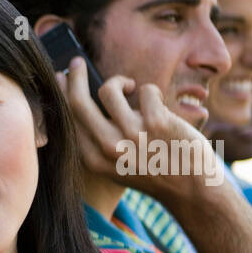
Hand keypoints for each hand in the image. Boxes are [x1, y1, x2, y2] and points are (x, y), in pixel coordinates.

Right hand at [54, 57, 220, 205]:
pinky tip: (158, 107)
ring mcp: (131, 134)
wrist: (191, 189)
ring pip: (109, 89)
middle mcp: (108, 147)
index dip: (61, 94)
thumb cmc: (153, 172)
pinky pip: (145, 90)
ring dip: (121, 82)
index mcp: (93, 159)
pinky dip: (151, 94)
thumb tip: (81, 102)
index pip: (68, 119)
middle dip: (75, 76)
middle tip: (77, 63)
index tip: (61, 78)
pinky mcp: (156, 121)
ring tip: (132, 89)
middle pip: (77, 101)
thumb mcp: (114, 167)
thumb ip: (97, 142)